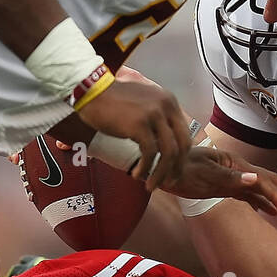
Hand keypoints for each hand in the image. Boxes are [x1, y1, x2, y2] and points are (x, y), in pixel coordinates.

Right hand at [77, 78, 193, 190]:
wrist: (91, 91)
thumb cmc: (114, 100)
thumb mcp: (145, 103)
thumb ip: (159, 118)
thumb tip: (166, 143)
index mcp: (170, 101)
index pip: (184, 134)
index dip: (182, 156)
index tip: (175, 170)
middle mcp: (166, 106)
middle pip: (182, 145)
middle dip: (177, 168)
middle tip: (170, 182)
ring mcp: (154, 114)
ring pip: (168, 152)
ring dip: (161, 173)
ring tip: (152, 185)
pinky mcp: (140, 124)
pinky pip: (150, 153)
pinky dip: (145, 167)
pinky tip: (138, 174)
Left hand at [170, 145, 276, 217]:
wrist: (161, 167)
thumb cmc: (179, 170)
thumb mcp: (204, 174)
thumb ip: (231, 178)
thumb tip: (256, 179)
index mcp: (236, 165)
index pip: (265, 181)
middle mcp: (238, 170)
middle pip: (269, 183)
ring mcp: (233, 178)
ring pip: (262, 189)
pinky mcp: (225, 186)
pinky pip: (250, 195)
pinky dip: (263, 203)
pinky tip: (269, 212)